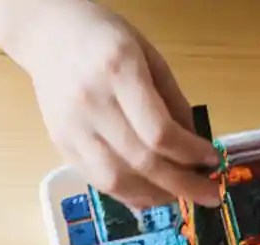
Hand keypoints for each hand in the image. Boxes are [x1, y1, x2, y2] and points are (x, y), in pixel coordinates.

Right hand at [14, 0, 217, 208]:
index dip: (191, 153)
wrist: (46, 34)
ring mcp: (73, 128)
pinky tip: (151, 193)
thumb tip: (194, 145)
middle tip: (209, 195)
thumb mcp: (148, 55)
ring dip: (155, 196)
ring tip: (180, 195)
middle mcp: (92, 103)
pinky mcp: (61, 144)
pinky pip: (98, 181)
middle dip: (183, 185)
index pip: (160, 132)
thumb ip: (173, 100)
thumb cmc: (104, 38)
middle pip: (142, 161)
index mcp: (118, 71)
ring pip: (117, 180)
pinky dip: (129, 194)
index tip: (212, 159)